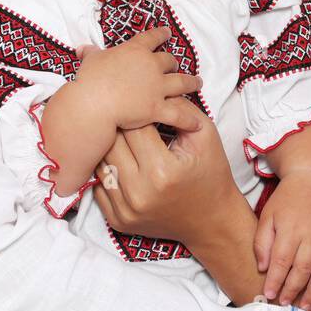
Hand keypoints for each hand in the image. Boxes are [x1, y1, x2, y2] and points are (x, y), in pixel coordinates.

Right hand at [76, 26, 202, 134]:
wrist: (94, 102)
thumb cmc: (90, 79)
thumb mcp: (90, 61)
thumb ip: (91, 54)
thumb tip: (83, 49)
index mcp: (135, 50)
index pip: (151, 38)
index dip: (161, 34)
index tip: (167, 32)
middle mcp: (151, 66)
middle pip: (169, 60)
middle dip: (174, 62)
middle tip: (177, 64)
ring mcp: (157, 87)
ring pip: (182, 83)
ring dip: (191, 83)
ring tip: (198, 83)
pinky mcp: (158, 108)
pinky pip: (179, 114)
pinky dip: (189, 119)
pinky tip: (197, 123)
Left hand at [91, 110, 238, 247]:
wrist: (212, 221)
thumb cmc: (210, 175)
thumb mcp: (205, 136)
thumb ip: (179, 108)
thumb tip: (150, 89)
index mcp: (162, 170)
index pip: (133, 127)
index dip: (136, 111)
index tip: (138, 105)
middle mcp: (139, 193)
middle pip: (111, 145)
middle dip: (118, 126)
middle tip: (123, 115)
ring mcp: (125, 210)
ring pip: (100, 164)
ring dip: (107, 147)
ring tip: (117, 135)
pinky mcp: (117, 221)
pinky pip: (98, 186)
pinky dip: (105, 171)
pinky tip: (118, 161)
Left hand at [254, 176, 310, 309]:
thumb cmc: (287, 199)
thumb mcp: (268, 215)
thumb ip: (262, 241)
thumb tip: (263, 268)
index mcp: (291, 228)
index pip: (282, 261)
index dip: (276, 280)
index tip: (269, 294)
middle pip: (303, 269)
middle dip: (292, 289)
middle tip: (284, 304)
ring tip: (304, 306)